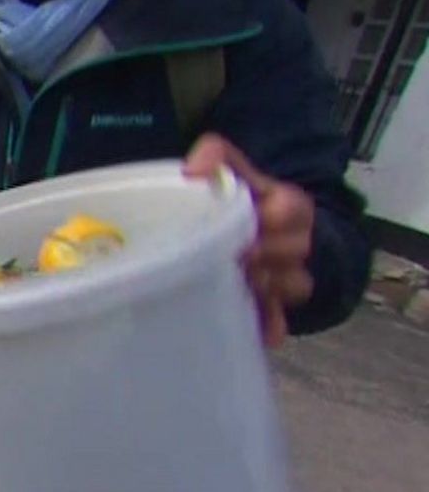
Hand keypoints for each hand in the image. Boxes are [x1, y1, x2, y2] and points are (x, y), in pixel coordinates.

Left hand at [184, 134, 314, 347]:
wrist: (264, 229)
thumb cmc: (243, 198)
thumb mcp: (235, 170)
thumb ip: (216, 156)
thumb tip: (194, 171)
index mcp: (290, 204)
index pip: (288, 211)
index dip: (261, 223)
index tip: (235, 231)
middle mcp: (298, 239)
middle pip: (291, 251)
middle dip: (259, 257)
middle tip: (230, 261)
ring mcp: (291, 273)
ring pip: (292, 285)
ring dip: (264, 288)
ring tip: (233, 286)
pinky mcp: (276, 303)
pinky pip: (281, 319)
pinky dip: (269, 326)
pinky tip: (260, 335)